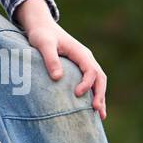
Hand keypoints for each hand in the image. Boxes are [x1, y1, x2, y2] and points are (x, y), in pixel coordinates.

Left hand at [13, 0, 106, 119]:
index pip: (91, 70)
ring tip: (101, 116)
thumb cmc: (42, 34)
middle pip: (100, 78)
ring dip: (100, 97)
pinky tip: (92, 109)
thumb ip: (50, 59)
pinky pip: (91, 83)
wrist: (41, 26)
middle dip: (100, 94)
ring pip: (98, 82)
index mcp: (80, 53)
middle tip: (96, 110)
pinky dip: (94, 95)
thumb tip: (57, 78)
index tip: (76, 94)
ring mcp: (84, 64)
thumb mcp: (43, 44)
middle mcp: (86, 58)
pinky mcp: (79, 69)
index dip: (87, 83)